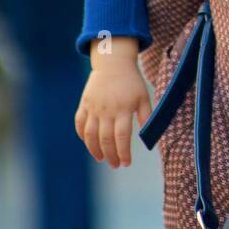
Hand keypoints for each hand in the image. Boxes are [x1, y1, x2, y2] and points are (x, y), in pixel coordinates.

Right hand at [75, 44, 151, 167]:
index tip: (127, 163)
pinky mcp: (84, 104)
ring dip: (94, 150)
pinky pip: (79, 123)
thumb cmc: (132, 82)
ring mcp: (93, 108)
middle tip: (115, 165)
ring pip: (90, 135)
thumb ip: (146, 117)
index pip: (122, 137)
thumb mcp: (143, 98)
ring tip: (101, 159)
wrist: (113, 64)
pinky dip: (82, 136)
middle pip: (105, 139)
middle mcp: (106, 110)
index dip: (124, 153)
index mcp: (123, 109)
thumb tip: (149, 137)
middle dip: (110, 156)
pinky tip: (89, 143)